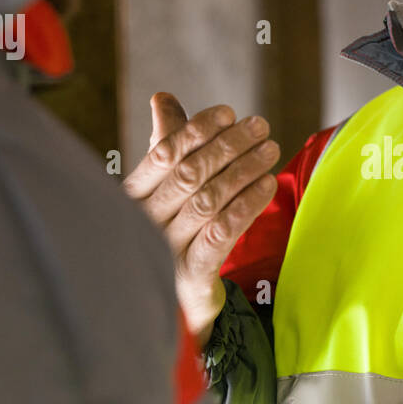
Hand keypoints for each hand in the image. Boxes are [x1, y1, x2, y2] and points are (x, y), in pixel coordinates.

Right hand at [123, 93, 279, 346]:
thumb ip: (165, 144)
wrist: (167, 305)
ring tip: (270, 150)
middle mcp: (144, 221)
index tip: (229, 112)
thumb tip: (162, 98)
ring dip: (244, 171)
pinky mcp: (190, 276)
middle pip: (191, 174)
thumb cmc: (165, 235)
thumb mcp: (163, 188)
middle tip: (261, 126)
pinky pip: (222, 233)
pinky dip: (246, 206)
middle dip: (229, 145)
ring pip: (209, 201)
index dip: (198, 129)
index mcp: (132, 195)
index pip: (165, 153)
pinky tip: (267, 186)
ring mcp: (165, 250)